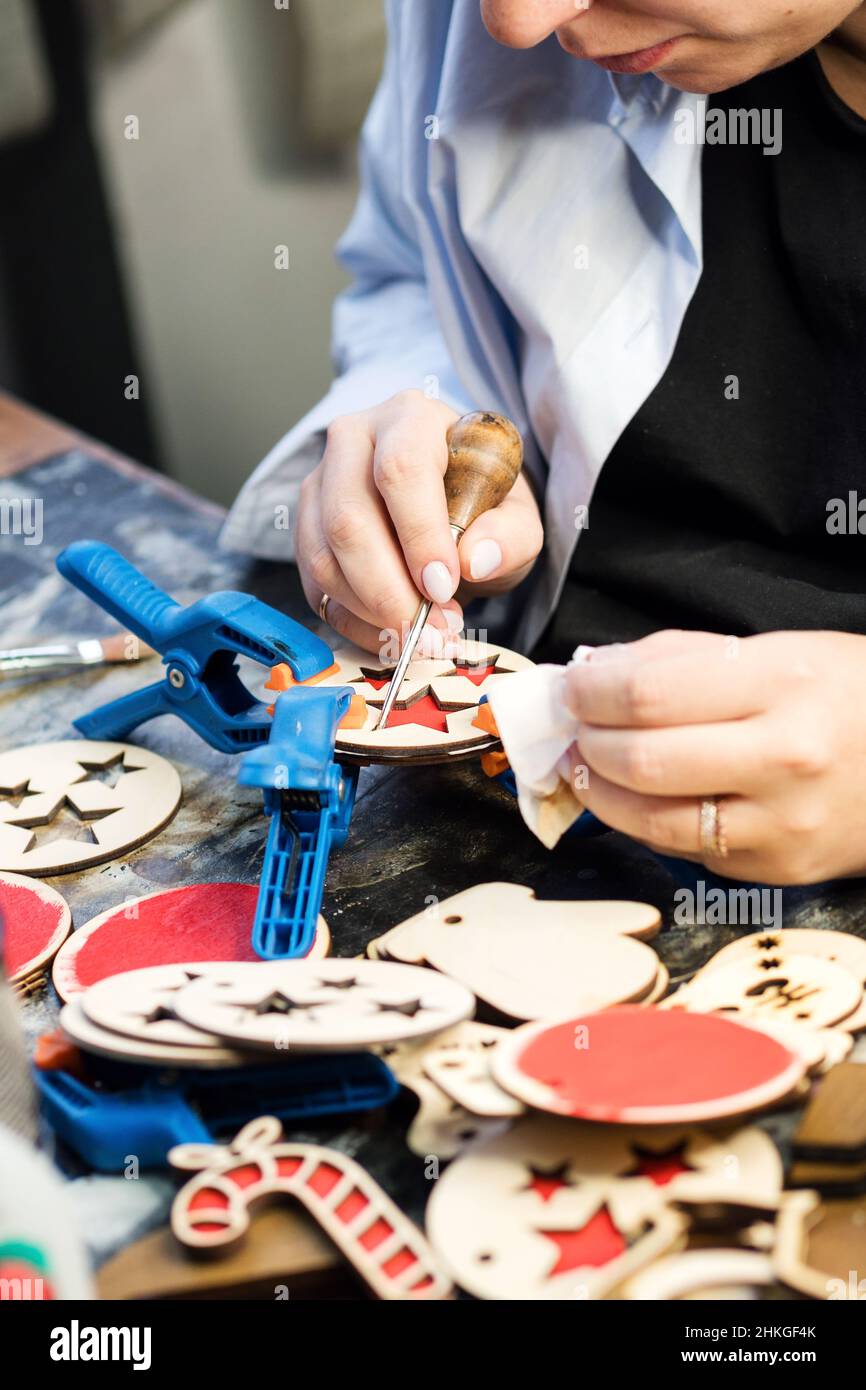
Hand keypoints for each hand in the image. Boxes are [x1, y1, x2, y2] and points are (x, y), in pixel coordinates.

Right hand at [295, 390, 542, 654]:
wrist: (450, 499)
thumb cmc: (481, 498)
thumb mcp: (516, 512)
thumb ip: (510, 534)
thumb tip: (476, 559)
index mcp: (410, 420)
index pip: (402, 470)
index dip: (419, 534)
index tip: (443, 587)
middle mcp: (353, 441)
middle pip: (349, 518)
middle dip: (389, 589)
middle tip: (432, 630)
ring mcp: (320, 484)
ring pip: (324, 557)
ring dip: (371, 611)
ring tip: (422, 636)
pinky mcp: (307, 529)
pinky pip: (315, 585)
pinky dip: (353, 622)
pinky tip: (391, 634)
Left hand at [564, 629, 865, 884]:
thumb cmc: (849, 694)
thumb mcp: (781, 649)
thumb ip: (682, 658)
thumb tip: (596, 673)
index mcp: (783, 683)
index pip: (648, 694)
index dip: (590, 692)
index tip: (571, 686)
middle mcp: (783, 758)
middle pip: (641, 760)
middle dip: (586, 741)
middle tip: (575, 726)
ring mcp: (782, 824)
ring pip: (650, 820)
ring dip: (599, 790)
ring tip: (587, 764)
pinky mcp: (778, 871)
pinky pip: (685, 851)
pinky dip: (646, 823)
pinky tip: (640, 797)